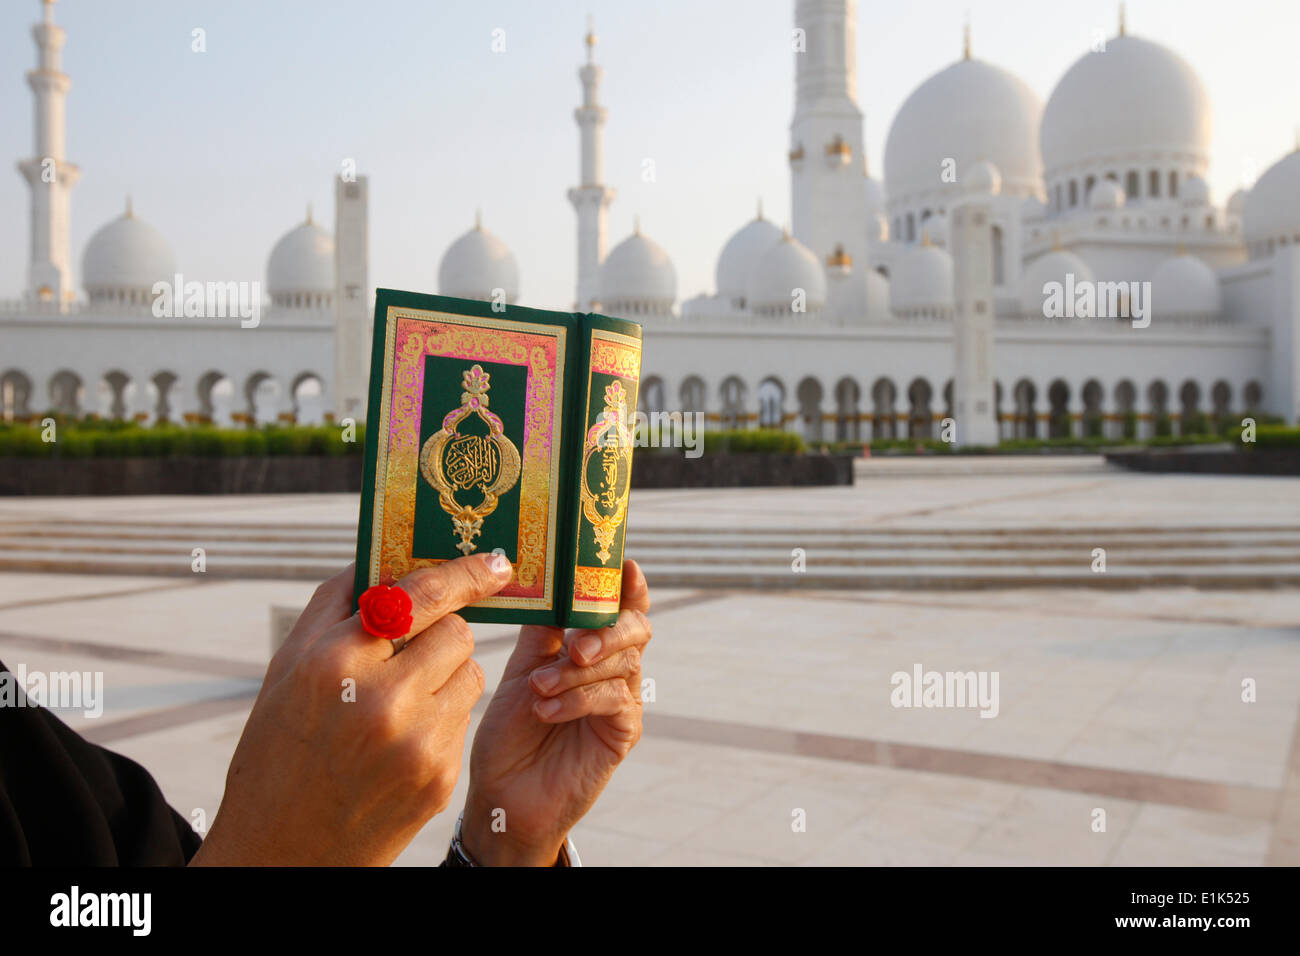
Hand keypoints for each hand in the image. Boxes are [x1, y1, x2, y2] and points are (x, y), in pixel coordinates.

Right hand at [190, 553, 511, 865]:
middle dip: (442, 634)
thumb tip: (386, 557)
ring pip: (471, 674)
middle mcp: (380, 700)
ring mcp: (415, 743)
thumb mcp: (286, 669)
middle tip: (412, 652)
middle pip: (457, 633)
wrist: (282, 851)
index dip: (465, 573)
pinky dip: (444, 717)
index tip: (497, 561)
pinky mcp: (438, 778)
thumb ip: (336, 606)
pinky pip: (466, 718)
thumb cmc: (279, 750)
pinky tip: (403, 740)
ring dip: (447, 675)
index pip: (420, 596)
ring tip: (402, 702)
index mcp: (334, 662)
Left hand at [460, 560, 651, 864]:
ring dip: (578, 671)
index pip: (616, 605)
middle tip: (574, 644)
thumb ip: (541, 632)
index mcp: (587, 647)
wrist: (502, 798)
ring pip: (622, 663)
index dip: (625, 583)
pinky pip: (613, 701)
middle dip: (606, 628)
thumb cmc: (508, 735)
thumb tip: (548, 581)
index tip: (622, 564)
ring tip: (540, 687)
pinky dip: (579, 700)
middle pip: (634, 628)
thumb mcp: (519, 673)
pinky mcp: (623, 733)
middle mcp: (610, 669)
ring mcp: (620, 700)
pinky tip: (548, 710)